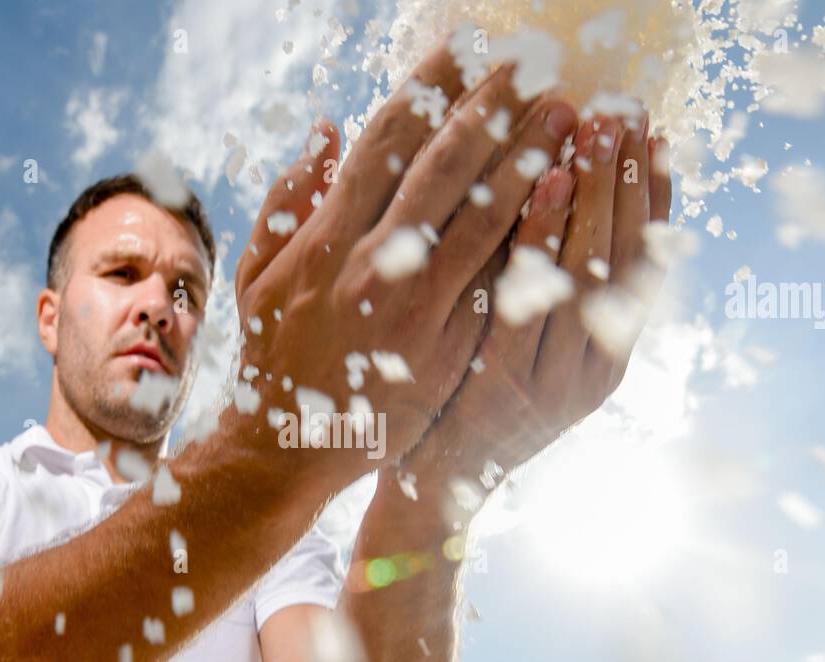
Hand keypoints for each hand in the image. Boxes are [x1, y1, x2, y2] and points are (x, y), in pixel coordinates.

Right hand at [230, 42, 578, 481]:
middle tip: (533, 69)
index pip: (384, 143)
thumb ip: (289, 202)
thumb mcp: (258, 275)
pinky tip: (566, 205)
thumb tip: (326, 132)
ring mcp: (413, 310)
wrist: (288, 447)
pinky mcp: (447, 350)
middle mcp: (371, 266)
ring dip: (529, 163)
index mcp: (326, 237)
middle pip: (443, 170)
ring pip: (483, 221)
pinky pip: (497, 285)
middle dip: (491, 111)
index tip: (461, 51)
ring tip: (566, 119)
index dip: (427, 90)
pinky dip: (532, 240)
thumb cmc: (272, 355)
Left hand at [397, 112, 673, 496]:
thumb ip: (556, 299)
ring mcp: (553, 379)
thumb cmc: (477, 404)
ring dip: (596, 195)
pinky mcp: (507, 381)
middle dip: (627, 181)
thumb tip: (571, 208)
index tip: (659, 139)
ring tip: (594, 131)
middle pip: (626, 262)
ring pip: (591, 274)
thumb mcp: (532, 356)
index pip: (646, 269)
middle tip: (624, 113)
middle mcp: (594, 370)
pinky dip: (545, 235)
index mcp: (608, 361)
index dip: (655, 200)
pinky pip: (535, 295)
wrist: (438, 487)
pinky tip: (549, 184)